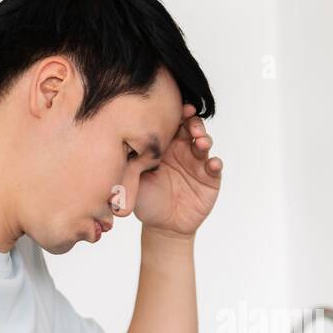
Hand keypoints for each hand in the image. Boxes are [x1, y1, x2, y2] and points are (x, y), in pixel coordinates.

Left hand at [132, 104, 221, 236]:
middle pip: (192, 127)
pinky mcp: (210, 179)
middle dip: (193, 121)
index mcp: (165, 146)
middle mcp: (183, 150)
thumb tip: (117, 144)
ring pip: (205, 143)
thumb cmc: (146, 199)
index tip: (178, 106)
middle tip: (190, 121)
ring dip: (204, 139)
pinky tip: (211, 163)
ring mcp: (198, 163)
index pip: (172, 124)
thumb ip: (130, 162)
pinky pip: (215, 167)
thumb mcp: (133, 179)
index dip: (176, 113)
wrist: (162, 226)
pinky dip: (215, 163)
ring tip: (201, 142)